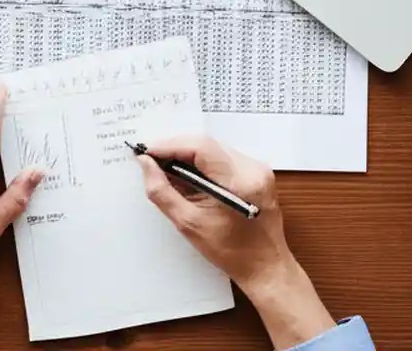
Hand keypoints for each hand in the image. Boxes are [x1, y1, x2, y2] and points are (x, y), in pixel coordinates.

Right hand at [137, 136, 334, 349]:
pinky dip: (202, 163)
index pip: (200, 147)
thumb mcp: (188, 223)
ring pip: (214, 149)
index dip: (170, 145)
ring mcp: (258, 169)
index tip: (146, 152)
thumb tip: (146, 164)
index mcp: (240, 182)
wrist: (265, 266)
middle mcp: (253, 169)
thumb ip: (162, 191)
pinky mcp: (257, 172)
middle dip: (176, 149)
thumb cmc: (230, 252)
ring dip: (188, 155)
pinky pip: (223, 157)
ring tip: (166, 169)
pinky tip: (189, 176)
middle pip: (207, 144)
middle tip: (151, 161)